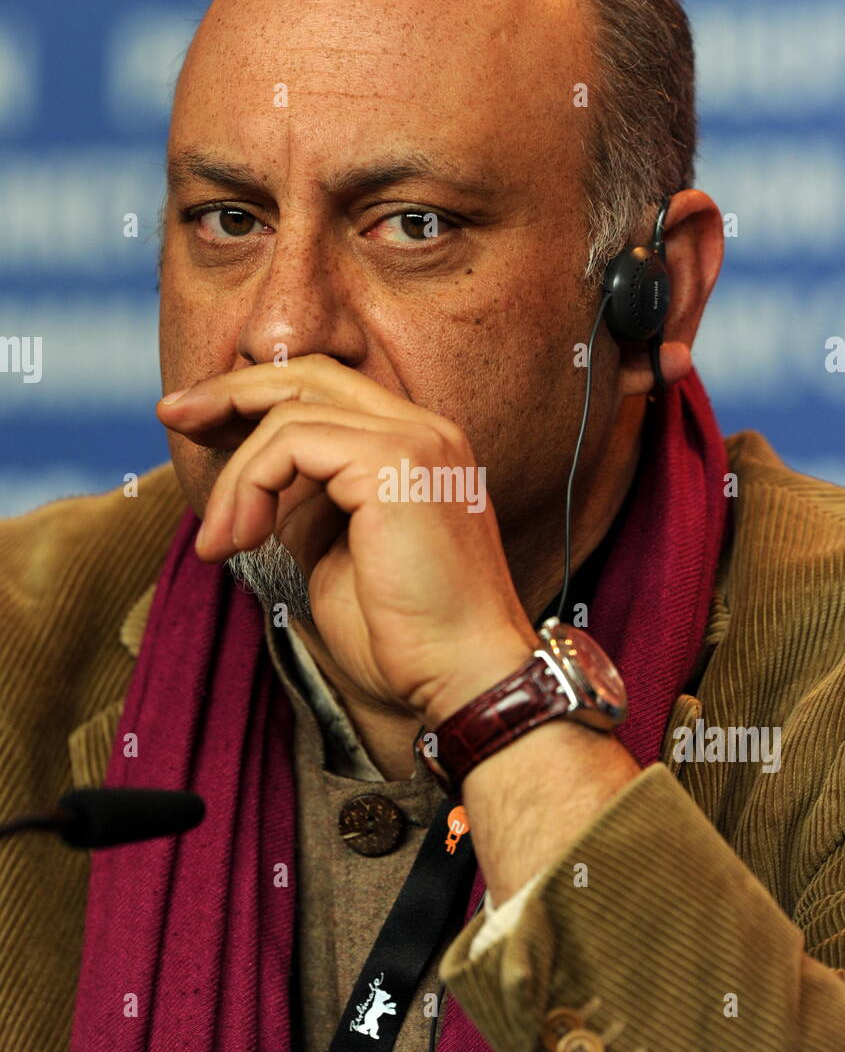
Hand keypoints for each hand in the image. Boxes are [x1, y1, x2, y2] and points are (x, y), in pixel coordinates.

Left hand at [157, 355, 537, 724]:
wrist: (465, 677)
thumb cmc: (407, 639)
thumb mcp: (337, 558)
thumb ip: (306, 509)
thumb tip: (256, 490)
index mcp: (418, 448)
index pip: (328, 389)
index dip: (257, 397)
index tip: (200, 423)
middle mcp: (424, 430)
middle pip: (308, 374)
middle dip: (229, 392)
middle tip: (171, 416)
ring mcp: (414, 439)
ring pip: (289, 413)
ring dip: (235, 477)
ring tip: (216, 542)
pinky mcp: (394, 460)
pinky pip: (291, 443)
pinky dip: (250, 485)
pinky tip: (241, 538)